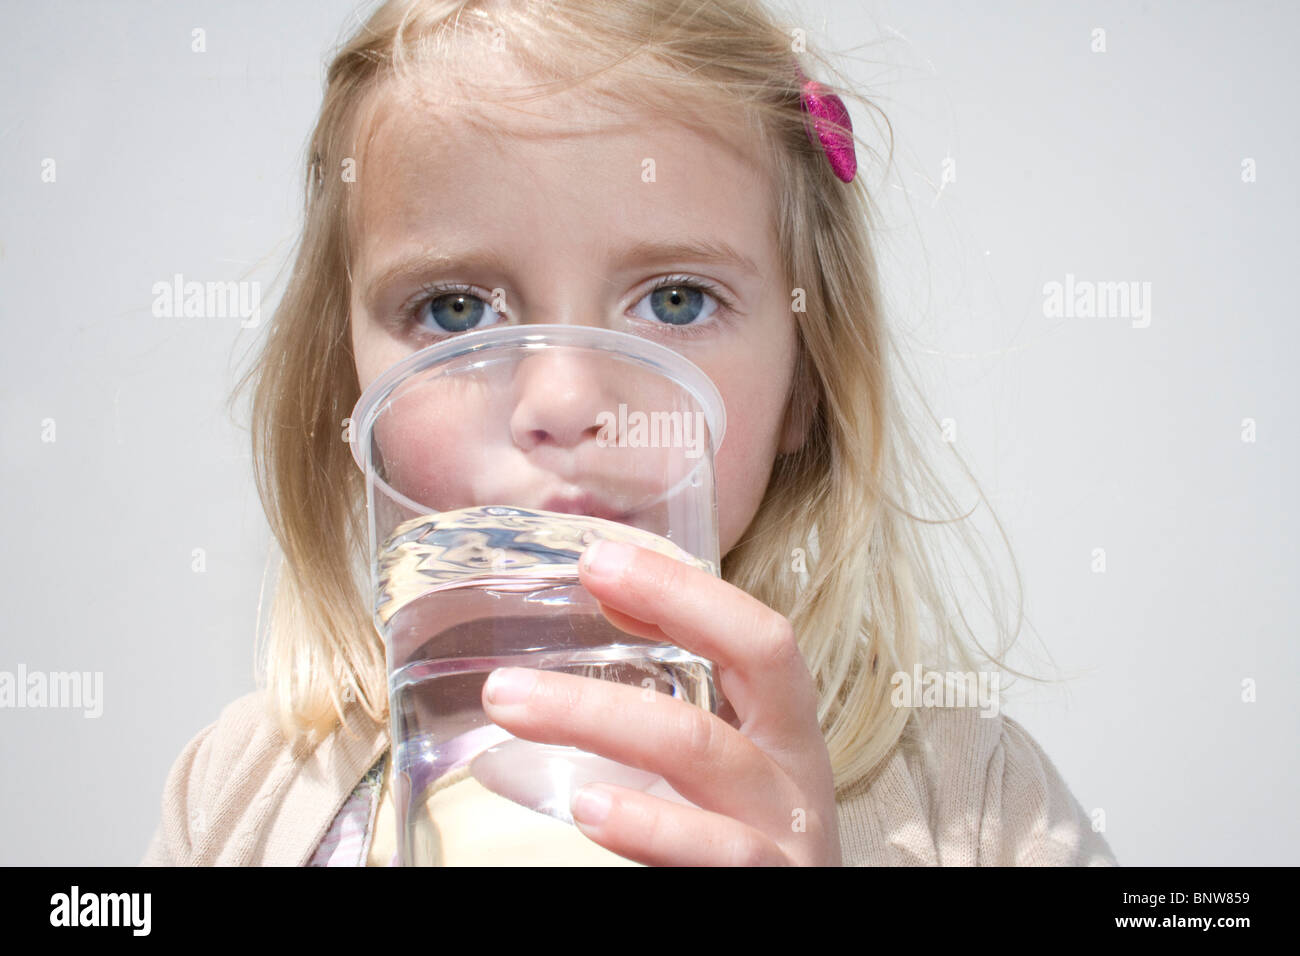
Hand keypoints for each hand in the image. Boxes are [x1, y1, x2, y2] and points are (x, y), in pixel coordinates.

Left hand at [480, 538, 840, 865]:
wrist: (770, 919)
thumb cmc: (729, 854)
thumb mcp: (709, 780)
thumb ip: (662, 719)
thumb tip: (568, 649)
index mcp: (784, 735)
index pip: (756, 636)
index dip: (685, 589)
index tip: (598, 560)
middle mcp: (797, 774)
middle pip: (754, 660)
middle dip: (666, 608)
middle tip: (576, 574)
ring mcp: (789, 837)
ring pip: (705, 750)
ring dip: (600, 715)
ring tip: (510, 701)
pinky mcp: (769, 892)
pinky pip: (718, 853)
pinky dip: (651, 826)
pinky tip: (592, 809)